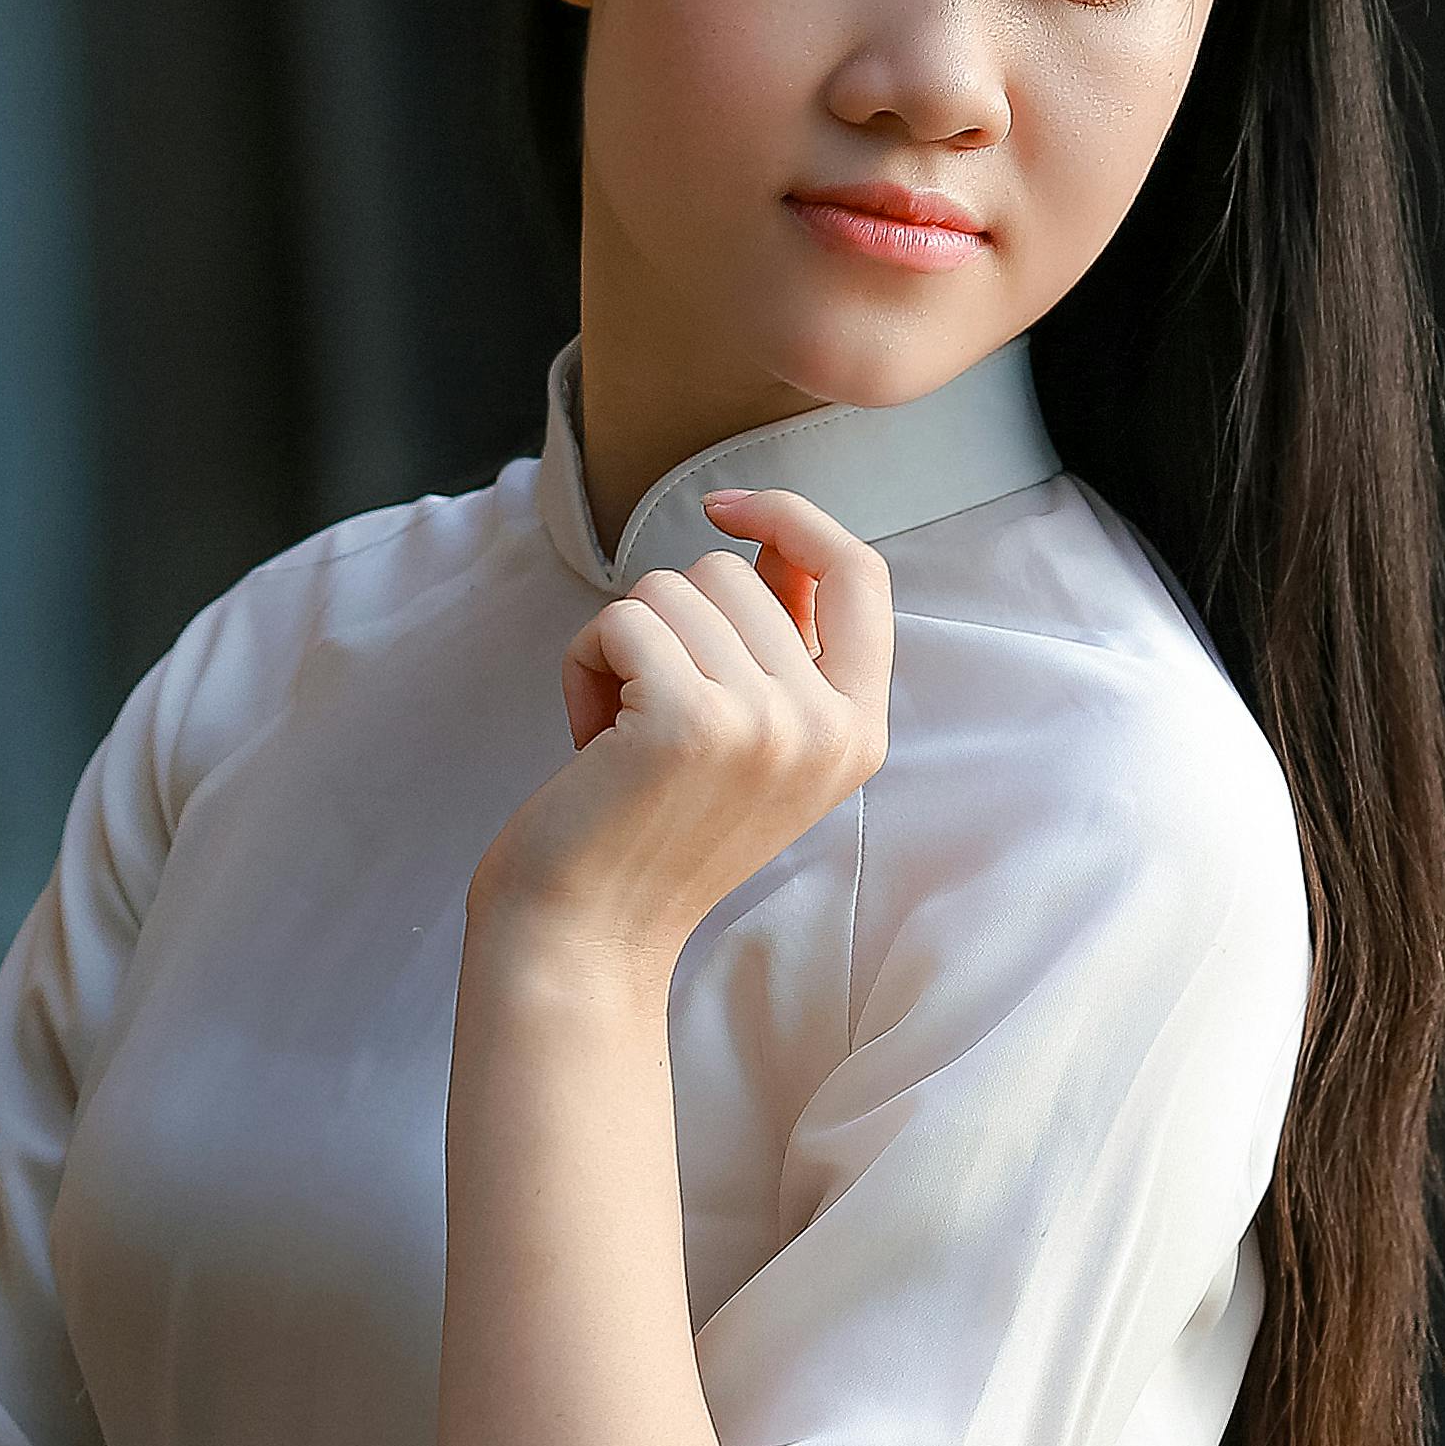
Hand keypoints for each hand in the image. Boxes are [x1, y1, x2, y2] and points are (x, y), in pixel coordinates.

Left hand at [473, 488, 893, 968]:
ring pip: (671, 588)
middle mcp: (826, 729)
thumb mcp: (750, 737)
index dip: (796, 518)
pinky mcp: (688, 722)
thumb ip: (778, 646)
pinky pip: (620, 620)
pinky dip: (583, 664)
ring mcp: (765, 725)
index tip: (726, 507)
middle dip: (667, 625)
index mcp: (857, 731)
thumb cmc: (647, 829)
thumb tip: (771, 539)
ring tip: (619, 737)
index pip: (861, 574)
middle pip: (733, 573)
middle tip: (648, 721)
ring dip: (619, 647)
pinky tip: (589, 740)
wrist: (584, 938)